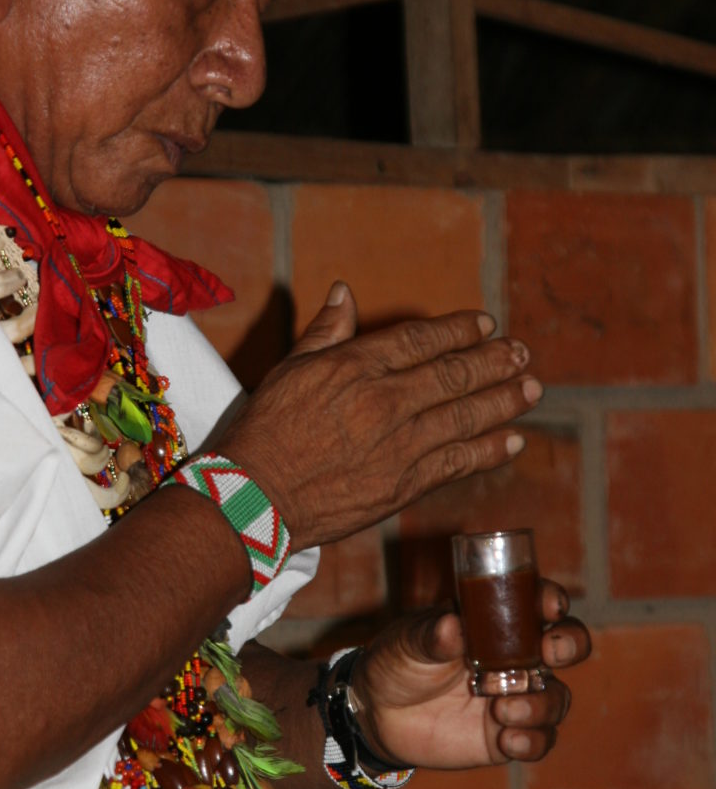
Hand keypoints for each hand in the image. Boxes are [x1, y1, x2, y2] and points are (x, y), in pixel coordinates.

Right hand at [221, 281, 542, 550]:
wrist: (255, 497)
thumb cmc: (266, 429)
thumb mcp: (290, 369)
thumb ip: (326, 331)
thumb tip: (343, 291)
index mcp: (355, 366)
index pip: (420, 340)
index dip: (458, 331)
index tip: (485, 325)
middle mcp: (384, 401)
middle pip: (454, 374)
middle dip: (494, 362)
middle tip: (522, 354)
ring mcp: (399, 444)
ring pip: (464, 416)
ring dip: (503, 401)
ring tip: (531, 389)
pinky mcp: (404, 484)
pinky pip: (458, 463)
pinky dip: (489, 450)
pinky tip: (512, 440)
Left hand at [350, 580, 590, 768]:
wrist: (379, 713)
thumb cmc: (399, 660)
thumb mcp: (409, 641)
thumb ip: (431, 635)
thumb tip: (452, 626)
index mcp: (495, 621)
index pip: (536, 603)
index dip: (551, 600)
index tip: (548, 606)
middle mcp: (516, 657)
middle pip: (567, 645)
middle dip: (570, 644)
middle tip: (549, 653)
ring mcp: (516, 696)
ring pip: (557, 697)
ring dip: (541, 704)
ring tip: (502, 710)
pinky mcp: (507, 734)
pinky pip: (539, 740)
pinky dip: (533, 741)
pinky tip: (508, 739)